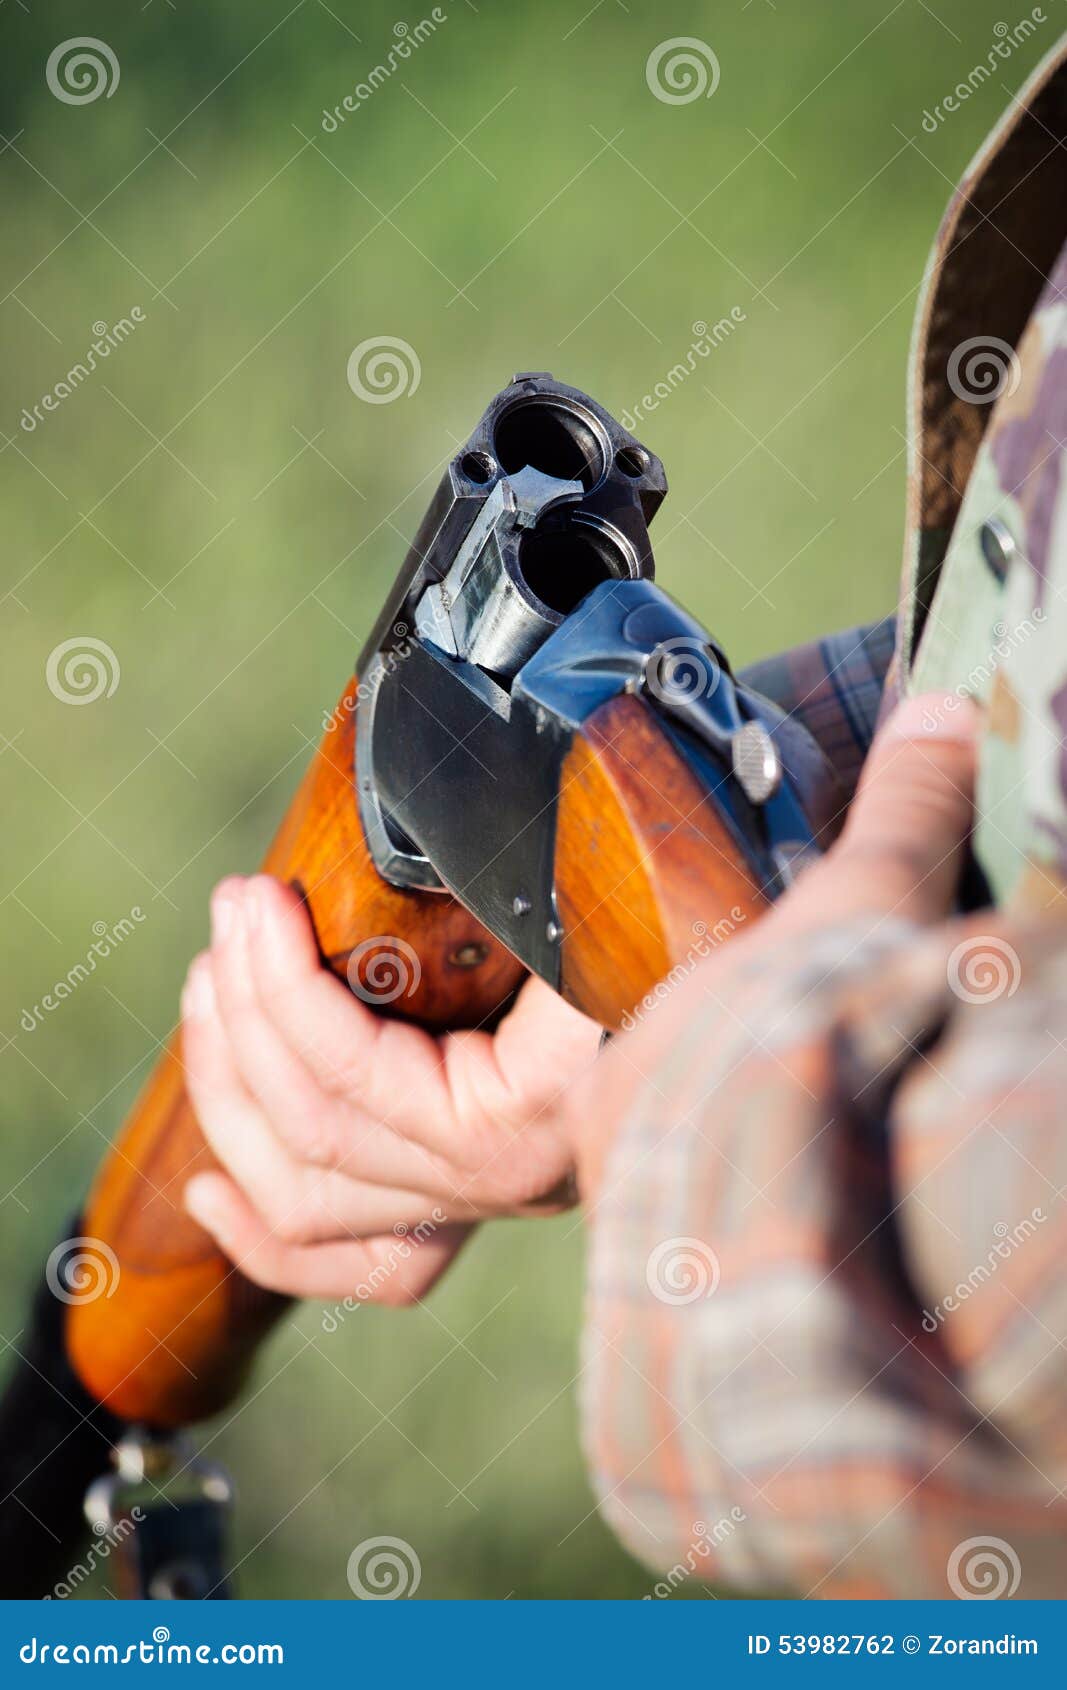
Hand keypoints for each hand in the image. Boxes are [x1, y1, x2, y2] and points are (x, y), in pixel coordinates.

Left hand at [182, 690, 976, 1301]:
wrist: (807, 1024)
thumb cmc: (803, 965)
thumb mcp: (826, 892)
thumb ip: (878, 818)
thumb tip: (939, 723)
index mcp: (576, 1106)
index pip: (388, 1094)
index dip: (293, 1001)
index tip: (258, 891)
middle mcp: (531, 1174)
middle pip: (328, 1147)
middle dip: (249, 1029)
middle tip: (232, 920)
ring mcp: (503, 1193)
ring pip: (327, 1201)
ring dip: (239, 1100)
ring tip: (214, 989)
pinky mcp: (484, 1187)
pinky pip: (364, 1258)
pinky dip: (275, 1233)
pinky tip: (212, 1202)